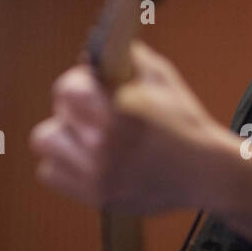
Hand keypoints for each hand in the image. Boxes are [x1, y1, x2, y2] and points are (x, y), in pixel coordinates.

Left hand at [29, 40, 223, 214]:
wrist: (206, 172)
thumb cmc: (184, 122)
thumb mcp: (160, 76)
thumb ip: (125, 57)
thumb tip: (89, 55)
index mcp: (118, 113)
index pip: (65, 89)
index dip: (77, 85)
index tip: (90, 88)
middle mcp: (104, 146)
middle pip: (54, 118)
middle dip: (72, 112)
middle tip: (92, 114)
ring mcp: (98, 175)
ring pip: (45, 146)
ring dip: (62, 138)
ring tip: (85, 137)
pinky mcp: (97, 196)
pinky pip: (49, 174)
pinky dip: (62, 164)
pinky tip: (85, 158)